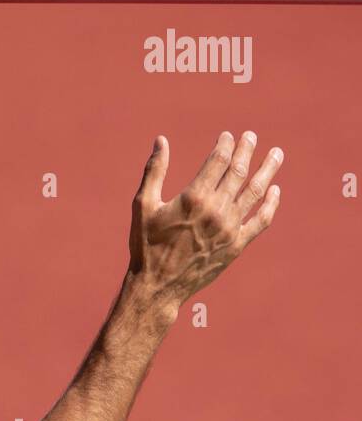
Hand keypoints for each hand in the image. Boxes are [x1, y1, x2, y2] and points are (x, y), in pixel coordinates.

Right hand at [128, 132, 282, 313]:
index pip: (218, 161)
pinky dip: (270, 204)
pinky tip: (275, 191)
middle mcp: (216, 210)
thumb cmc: (145, 244)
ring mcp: (230, 228)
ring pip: (255, 192)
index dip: (225, 145)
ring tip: (276, 154)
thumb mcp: (143, 204)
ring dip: (267, 170)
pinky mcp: (236, 245)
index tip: (228, 135)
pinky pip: (260, 221)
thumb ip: (155, 171)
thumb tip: (161, 140)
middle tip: (251, 136)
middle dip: (246, 150)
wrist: (157, 285)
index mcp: (193, 198)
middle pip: (239, 172)